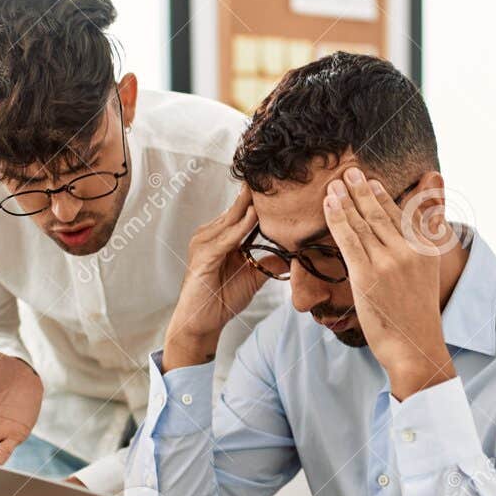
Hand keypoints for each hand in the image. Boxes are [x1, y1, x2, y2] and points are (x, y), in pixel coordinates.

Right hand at [163, 185, 269, 370]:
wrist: (201, 323)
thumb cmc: (221, 299)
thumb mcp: (253, 276)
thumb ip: (270, 262)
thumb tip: (294, 254)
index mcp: (221, 236)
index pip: (243, 211)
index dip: (261, 199)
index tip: (282, 185)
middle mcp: (210, 234)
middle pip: (238, 209)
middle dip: (257, 194)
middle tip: (277, 172)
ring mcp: (204, 243)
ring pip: (232, 219)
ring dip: (251, 205)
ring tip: (270, 187)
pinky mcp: (203, 256)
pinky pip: (225, 238)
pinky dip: (240, 228)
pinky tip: (254, 216)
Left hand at [323, 167, 455, 399]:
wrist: (415, 348)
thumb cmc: (417, 319)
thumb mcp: (427, 279)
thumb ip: (421, 250)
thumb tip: (419, 232)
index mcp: (424, 251)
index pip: (401, 215)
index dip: (382, 196)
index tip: (370, 181)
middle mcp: (408, 251)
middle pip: (380, 213)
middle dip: (362, 190)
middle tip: (348, 171)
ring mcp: (388, 262)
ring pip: (363, 223)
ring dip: (346, 199)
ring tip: (334, 183)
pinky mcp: (367, 275)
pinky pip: (349, 239)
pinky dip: (338, 218)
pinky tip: (329, 204)